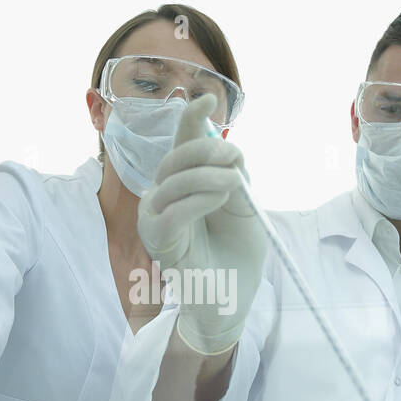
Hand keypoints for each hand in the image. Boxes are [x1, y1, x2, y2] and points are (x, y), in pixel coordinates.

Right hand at [138, 94, 266, 355]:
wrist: (232, 298)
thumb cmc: (237, 253)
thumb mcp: (245, 206)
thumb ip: (234, 176)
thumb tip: (228, 151)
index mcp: (186, 181)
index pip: (183, 142)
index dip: (191, 119)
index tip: (208, 101)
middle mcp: (165, 194)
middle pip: (177, 156)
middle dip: (208, 148)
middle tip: (236, 159)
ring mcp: (156, 216)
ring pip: (173, 179)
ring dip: (207, 175)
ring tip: (233, 183)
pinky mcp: (157, 240)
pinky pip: (171, 211)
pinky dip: (197, 200)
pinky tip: (218, 200)